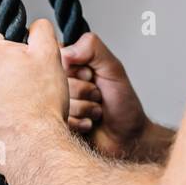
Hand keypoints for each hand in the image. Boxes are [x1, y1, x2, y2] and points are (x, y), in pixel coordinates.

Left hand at [0, 19, 68, 177]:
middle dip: (9, 70)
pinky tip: (15, 119)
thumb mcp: (49, 54)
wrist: (33, 147)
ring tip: (24, 104)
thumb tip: (36, 25)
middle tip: (30, 85)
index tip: (29, 65)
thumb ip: (41, 30)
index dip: (19, 51)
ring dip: (3, 91)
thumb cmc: (40, 102)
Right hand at [62, 32, 149, 158]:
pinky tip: (90, 122)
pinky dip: (81, 122)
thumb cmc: (123, 103)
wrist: (128, 136)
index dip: (76, 69)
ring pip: (59, 102)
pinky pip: (62, 119)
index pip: (57, 57)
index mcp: (72, 65)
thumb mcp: (113, 68)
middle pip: (56, 81)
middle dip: (84, 90)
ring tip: (97, 109)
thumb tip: (66, 50)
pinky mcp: (58, 123)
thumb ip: (92, 48)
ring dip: (85, 108)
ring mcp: (58, 104)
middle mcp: (62, 84)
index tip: (90, 74)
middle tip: (98, 93)